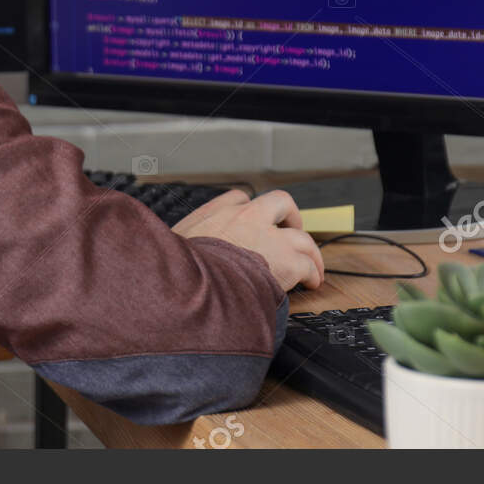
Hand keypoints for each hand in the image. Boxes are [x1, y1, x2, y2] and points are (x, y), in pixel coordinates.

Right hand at [173, 188, 323, 292]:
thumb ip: (182, 244)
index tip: (254, 223)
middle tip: (292, 232)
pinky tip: (311, 283)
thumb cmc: (176, 273)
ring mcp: (268, 236)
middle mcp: (245, 218)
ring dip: (310, 251)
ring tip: (312, 266)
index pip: (239, 198)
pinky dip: (313, 273)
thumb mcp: (171, 247)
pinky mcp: (286, 259)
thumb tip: (172, 256)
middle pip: (280, 203)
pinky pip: (307, 264)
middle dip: (291, 218)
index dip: (251, 211)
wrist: (190, 285)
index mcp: (215, 214)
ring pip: (302, 236)